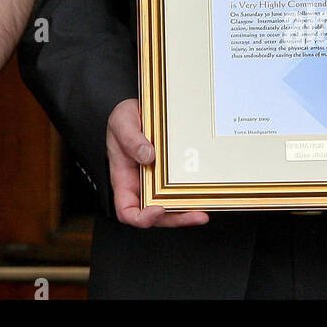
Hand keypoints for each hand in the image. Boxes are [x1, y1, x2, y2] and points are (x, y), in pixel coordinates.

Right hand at [107, 98, 208, 228]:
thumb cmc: (124, 119)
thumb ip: (130, 138)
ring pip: (171, 206)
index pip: (126, 211)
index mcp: (123, 179)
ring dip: (188, 211)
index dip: (142, 218)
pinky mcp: (172, 174)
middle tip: (196, 215)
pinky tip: (205, 193)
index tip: (157, 209)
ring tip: (204, 210)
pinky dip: (192, 195)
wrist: (139, 108)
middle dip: (176, 218)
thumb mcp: (122, 122)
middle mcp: (141, 185)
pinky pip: (181, 189)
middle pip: (156, 215)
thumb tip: (148, 156)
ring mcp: (157, 181)